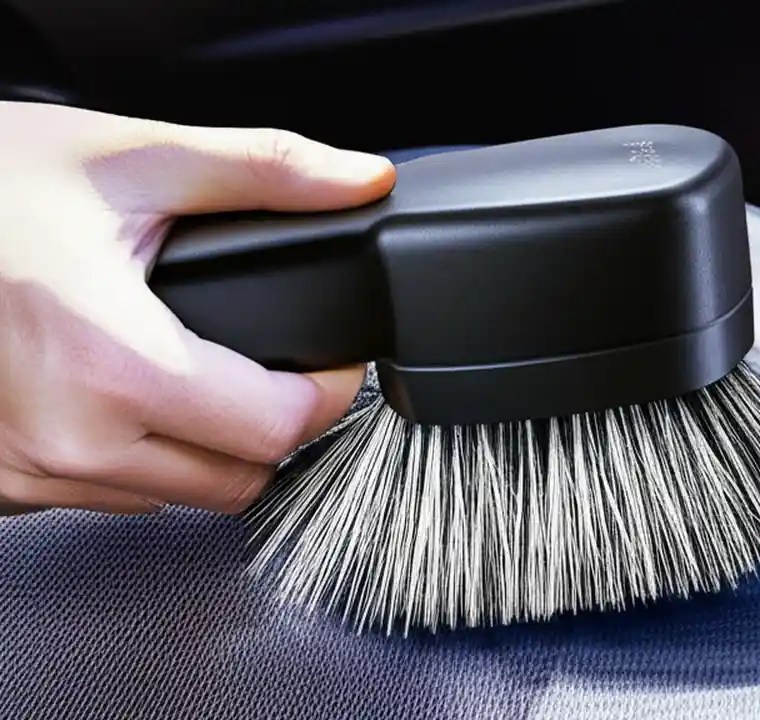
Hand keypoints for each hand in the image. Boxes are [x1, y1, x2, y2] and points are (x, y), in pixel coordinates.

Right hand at [0, 101, 390, 515]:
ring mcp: (28, 472)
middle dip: (271, 425)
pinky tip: (123, 398)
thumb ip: (264, 171)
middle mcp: (69, 441)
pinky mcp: (2, 483)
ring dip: (204, 448)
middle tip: (267, 367)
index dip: (322, 392)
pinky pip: (106, 498)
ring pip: (175, 498)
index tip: (325, 361)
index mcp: (114, 367)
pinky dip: (135, 459)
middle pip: (237, 480)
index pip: (276, 432)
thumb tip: (361, 180)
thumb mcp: (131, 159)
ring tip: (193, 373)